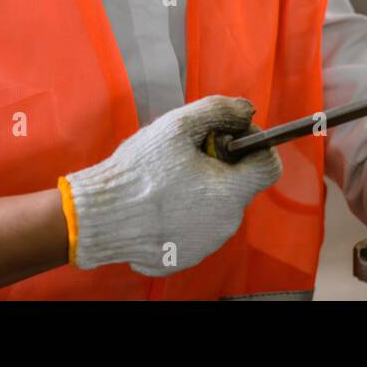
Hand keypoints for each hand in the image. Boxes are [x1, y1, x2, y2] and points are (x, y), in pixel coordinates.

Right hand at [60, 95, 281, 275]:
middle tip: (187, 156)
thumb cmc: (137, 171)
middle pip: (238, 186)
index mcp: (230, 193)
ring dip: (202, 190)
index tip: (228, 138)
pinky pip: (195, 228)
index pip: (269, 166)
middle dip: (221, 166)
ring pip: (217, 207)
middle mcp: (226, 224)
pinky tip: (158, 204)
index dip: (253, 146)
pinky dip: (184, 214)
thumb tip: (247, 109)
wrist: (97, 217)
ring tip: (167, 181)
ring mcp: (206, 245)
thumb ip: (219, 110)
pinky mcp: (184, 257)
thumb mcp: (178, 125)